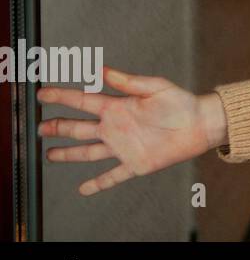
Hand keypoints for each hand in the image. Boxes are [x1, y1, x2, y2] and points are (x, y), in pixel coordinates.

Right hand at [37, 67, 226, 195]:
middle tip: (38, 127)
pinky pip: (112, 176)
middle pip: (78, 128)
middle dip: (57, 127)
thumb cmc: (181, 103)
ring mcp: (123, 147)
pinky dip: (98, 184)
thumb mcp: (154, 87)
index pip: (83, 101)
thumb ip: (127, 81)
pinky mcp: (134, 164)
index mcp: (117, 107)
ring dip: (68, 154)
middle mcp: (116, 127)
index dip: (61, 96)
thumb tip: (101, 69)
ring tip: (49, 154)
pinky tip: (84, 189)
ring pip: (88, 153)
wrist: (200, 125)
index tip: (42, 94)